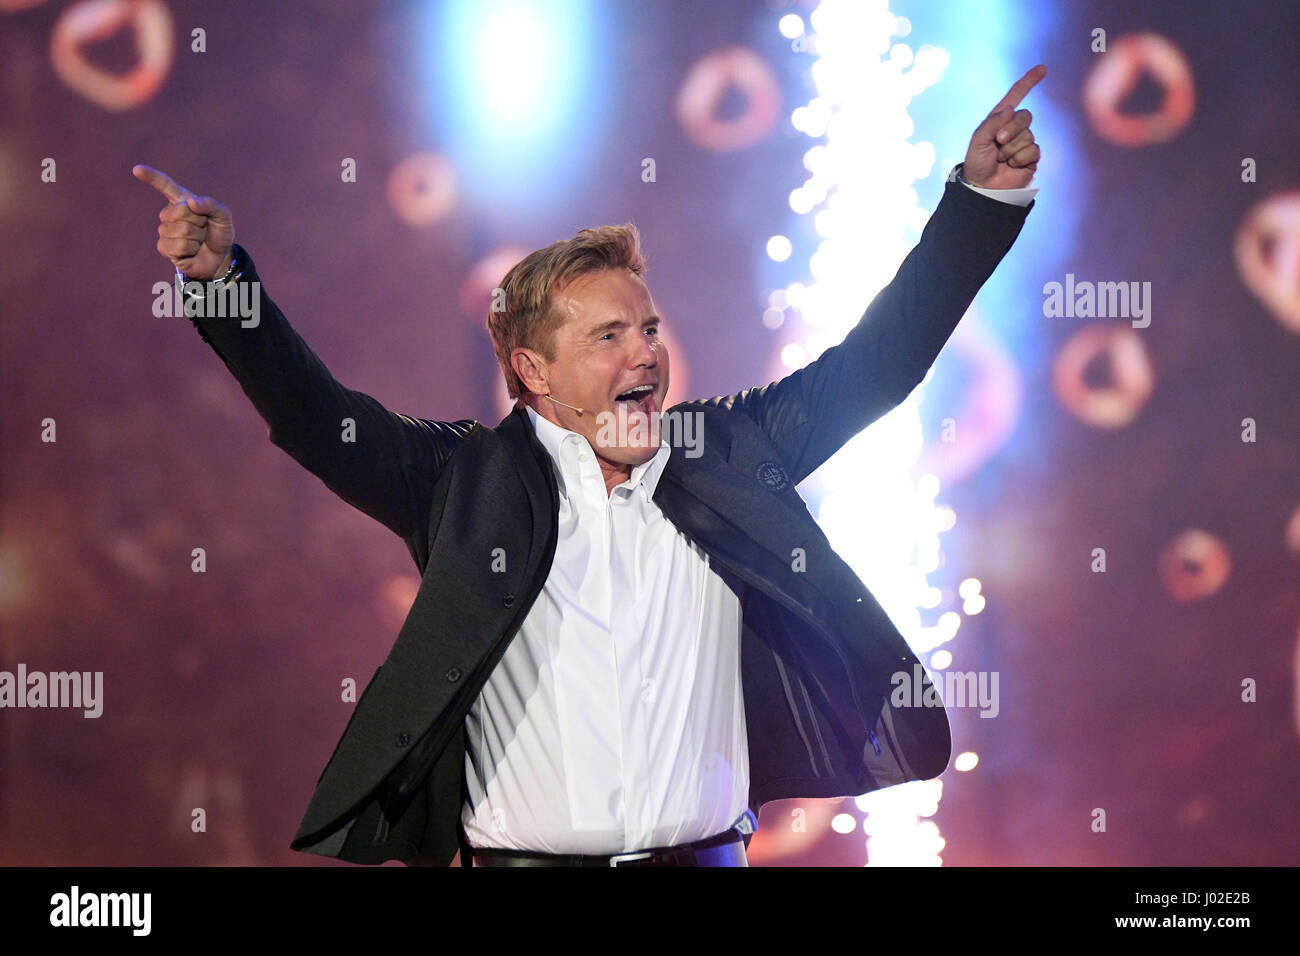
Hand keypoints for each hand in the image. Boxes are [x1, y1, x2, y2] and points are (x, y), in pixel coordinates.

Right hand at [132, 164, 234, 279]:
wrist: (219, 257)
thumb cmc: (218, 233)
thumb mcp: (223, 216)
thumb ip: (211, 205)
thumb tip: (191, 202)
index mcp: (182, 200)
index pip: (165, 185)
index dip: (151, 177)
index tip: (137, 169)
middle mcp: (170, 213)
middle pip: (180, 211)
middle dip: (199, 222)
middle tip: (203, 228)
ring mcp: (165, 230)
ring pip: (181, 230)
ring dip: (196, 238)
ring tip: (198, 240)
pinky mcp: (164, 247)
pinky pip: (177, 246)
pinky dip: (190, 249)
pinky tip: (191, 250)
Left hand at [962, 64, 1045, 189]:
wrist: (983, 187)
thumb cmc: (977, 163)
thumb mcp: (978, 140)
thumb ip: (992, 122)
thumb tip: (1010, 110)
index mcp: (999, 120)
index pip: (1016, 96)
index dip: (1028, 82)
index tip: (1042, 69)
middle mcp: (1013, 128)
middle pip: (1025, 116)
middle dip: (1011, 129)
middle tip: (998, 142)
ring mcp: (1023, 142)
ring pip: (1028, 136)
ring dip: (1012, 149)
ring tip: (1001, 159)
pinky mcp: (1030, 157)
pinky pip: (1032, 150)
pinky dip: (1019, 158)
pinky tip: (1012, 166)